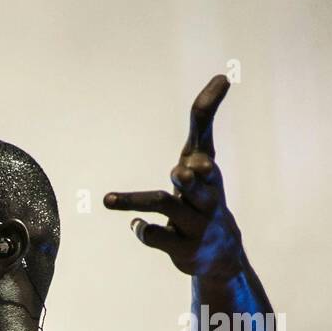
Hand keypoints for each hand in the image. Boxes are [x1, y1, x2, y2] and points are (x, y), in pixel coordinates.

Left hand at [104, 74, 246, 280]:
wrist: (222, 253)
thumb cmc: (205, 198)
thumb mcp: (203, 162)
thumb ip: (202, 125)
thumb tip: (222, 77)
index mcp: (209, 171)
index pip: (205, 135)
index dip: (209, 107)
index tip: (221, 80)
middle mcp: (207, 196)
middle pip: (195, 181)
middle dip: (188, 178)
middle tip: (180, 173)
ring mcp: (196, 223)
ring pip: (166, 207)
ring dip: (138, 200)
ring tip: (109, 199)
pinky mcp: (182, 247)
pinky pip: (157, 237)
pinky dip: (142, 229)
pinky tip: (136, 225)